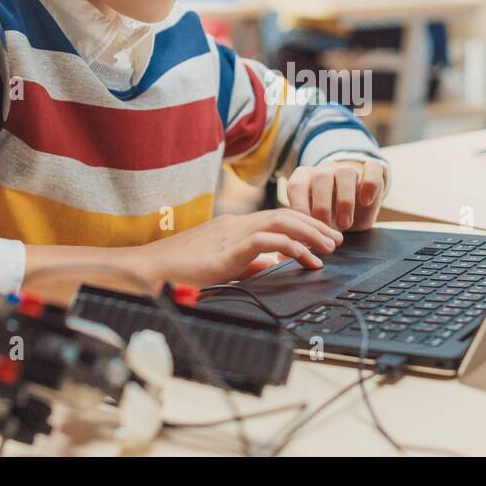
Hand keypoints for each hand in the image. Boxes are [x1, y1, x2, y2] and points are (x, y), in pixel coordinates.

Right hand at [132, 209, 343, 285]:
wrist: (148, 271)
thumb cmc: (177, 270)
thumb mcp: (220, 266)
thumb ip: (245, 264)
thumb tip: (268, 266)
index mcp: (234, 227)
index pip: (277, 217)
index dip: (304, 224)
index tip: (324, 237)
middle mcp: (235, 224)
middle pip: (285, 215)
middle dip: (314, 225)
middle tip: (336, 239)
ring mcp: (231, 234)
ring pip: (281, 223)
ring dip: (309, 233)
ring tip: (328, 248)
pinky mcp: (227, 249)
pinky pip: (266, 241)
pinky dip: (290, 246)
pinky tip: (304, 257)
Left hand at [286, 159, 385, 230]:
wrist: (353, 204)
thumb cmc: (327, 217)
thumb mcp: (312, 225)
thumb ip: (298, 236)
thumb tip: (280, 257)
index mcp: (304, 178)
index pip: (296, 185)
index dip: (299, 208)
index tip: (305, 231)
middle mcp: (325, 170)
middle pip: (321, 177)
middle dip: (322, 206)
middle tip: (327, 230)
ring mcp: (347, 169)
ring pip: (345, 172)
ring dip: (345, 200)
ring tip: (345, 225)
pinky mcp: (371, 172)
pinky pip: (372, 169)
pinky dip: (370, 184)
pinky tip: (365, 202)